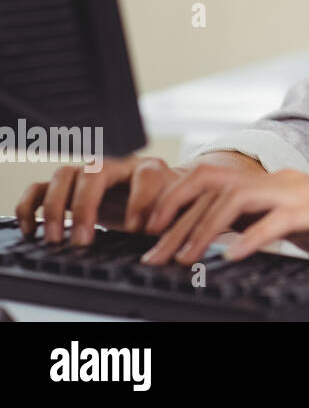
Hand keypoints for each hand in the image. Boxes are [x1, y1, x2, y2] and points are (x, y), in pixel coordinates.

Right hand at [14, 155, 184, 243]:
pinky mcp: (68, 188)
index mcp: (150, 168)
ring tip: (56, 240)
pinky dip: (31, 206)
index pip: (145, 174)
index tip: (139, 231)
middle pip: (94, 171)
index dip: (142, 202)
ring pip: (64, 174)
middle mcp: (116, 166)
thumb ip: (174, 220)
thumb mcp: (178, 212)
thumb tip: (166, 239)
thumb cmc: (168, 207)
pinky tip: (32, 230)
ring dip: (56, 208)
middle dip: (86, 207)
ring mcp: (89, 174)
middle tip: (83, 242)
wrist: (159, 196)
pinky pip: (41, 188)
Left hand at [139, 165, 308, 272]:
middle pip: (215, 186)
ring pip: (237, 197)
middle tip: (153, 252)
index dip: (176, 202)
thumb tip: (215, 239)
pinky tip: (233, 257)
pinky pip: (278, 219)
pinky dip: (252, 237)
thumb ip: (257, 226)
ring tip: (184, 257)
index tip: (151, 233)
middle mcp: (284, 180)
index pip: (212, 181)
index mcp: (275, 183)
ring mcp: (304, 192)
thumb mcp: (292, 231)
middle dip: (177, 218)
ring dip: (204, 229)